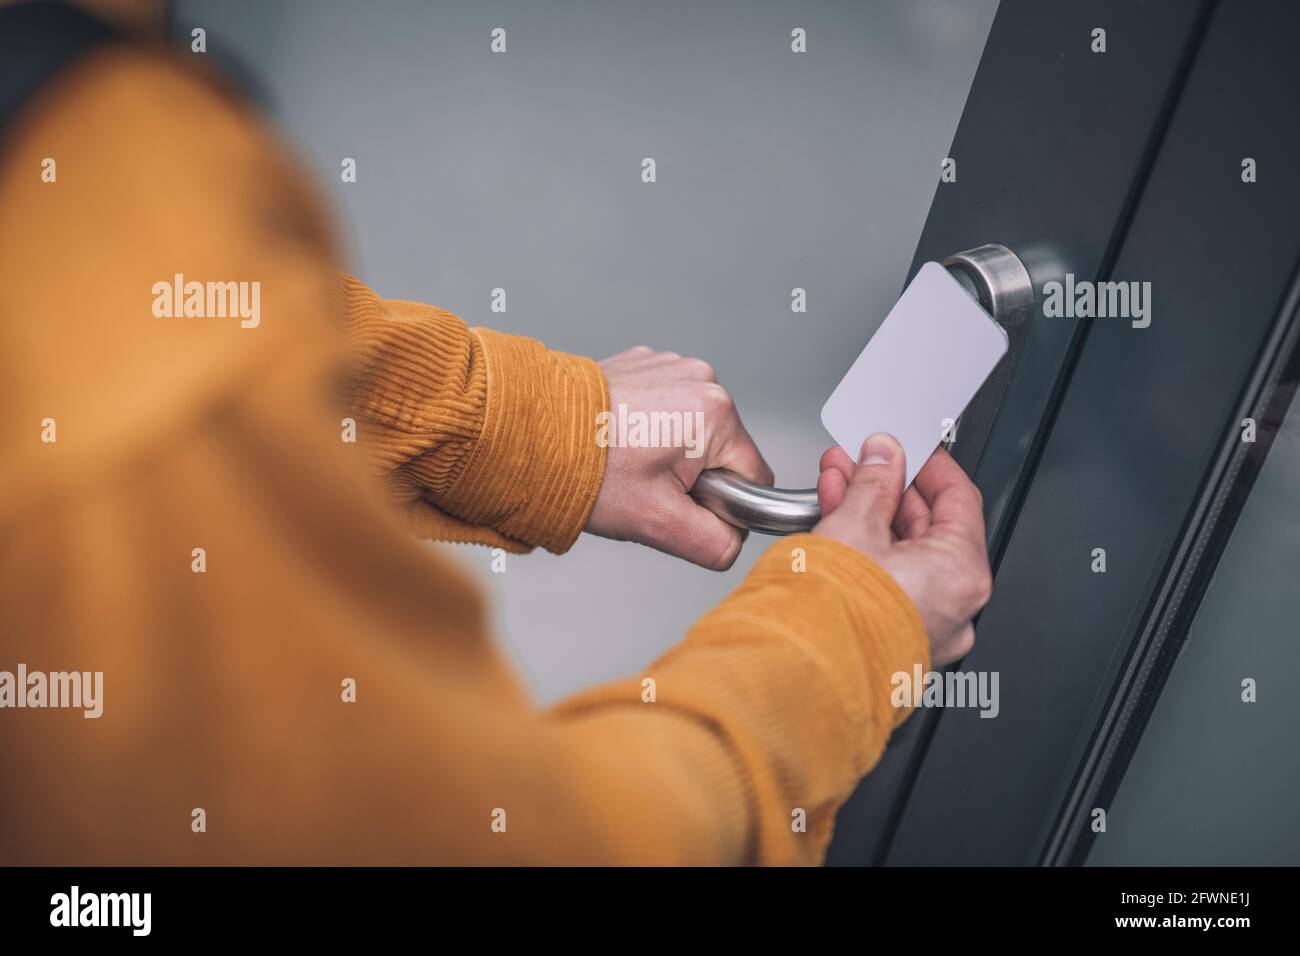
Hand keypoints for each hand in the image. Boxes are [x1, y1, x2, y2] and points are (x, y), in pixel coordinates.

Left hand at [586, 346, 772, 569]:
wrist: (530, 432)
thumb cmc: (588, 472)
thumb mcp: (658, 523)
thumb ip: (714, 543)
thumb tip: (731, 543)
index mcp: (716, 413)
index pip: (754, 478)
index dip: (724, 505)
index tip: (681, 505)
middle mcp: (701, 379)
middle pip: (725, 453)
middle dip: (693, 478)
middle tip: (646, 485)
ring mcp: (672, 366)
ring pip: (696, 433)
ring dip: (671, 453)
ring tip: (628, 462)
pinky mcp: (646, 364)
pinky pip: (667, 409)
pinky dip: (649, 427)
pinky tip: (619, 440)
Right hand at [813, 433, 991, 665]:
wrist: (794, 672)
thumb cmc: (831, 618)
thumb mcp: (854, 525)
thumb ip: (874, 483)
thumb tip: (884, 458)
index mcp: (962, 577)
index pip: (959, 499)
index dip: (929, 465)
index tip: (907, 448)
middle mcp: (954, 610)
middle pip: (928, 529)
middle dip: (888, 488)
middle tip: (861, 462)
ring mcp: (924, 628)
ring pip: (903, 555)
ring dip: (870, 514)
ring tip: (837, 483)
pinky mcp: (892, 639)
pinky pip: (889, 582)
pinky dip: (867, 551)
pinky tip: (836, 520)